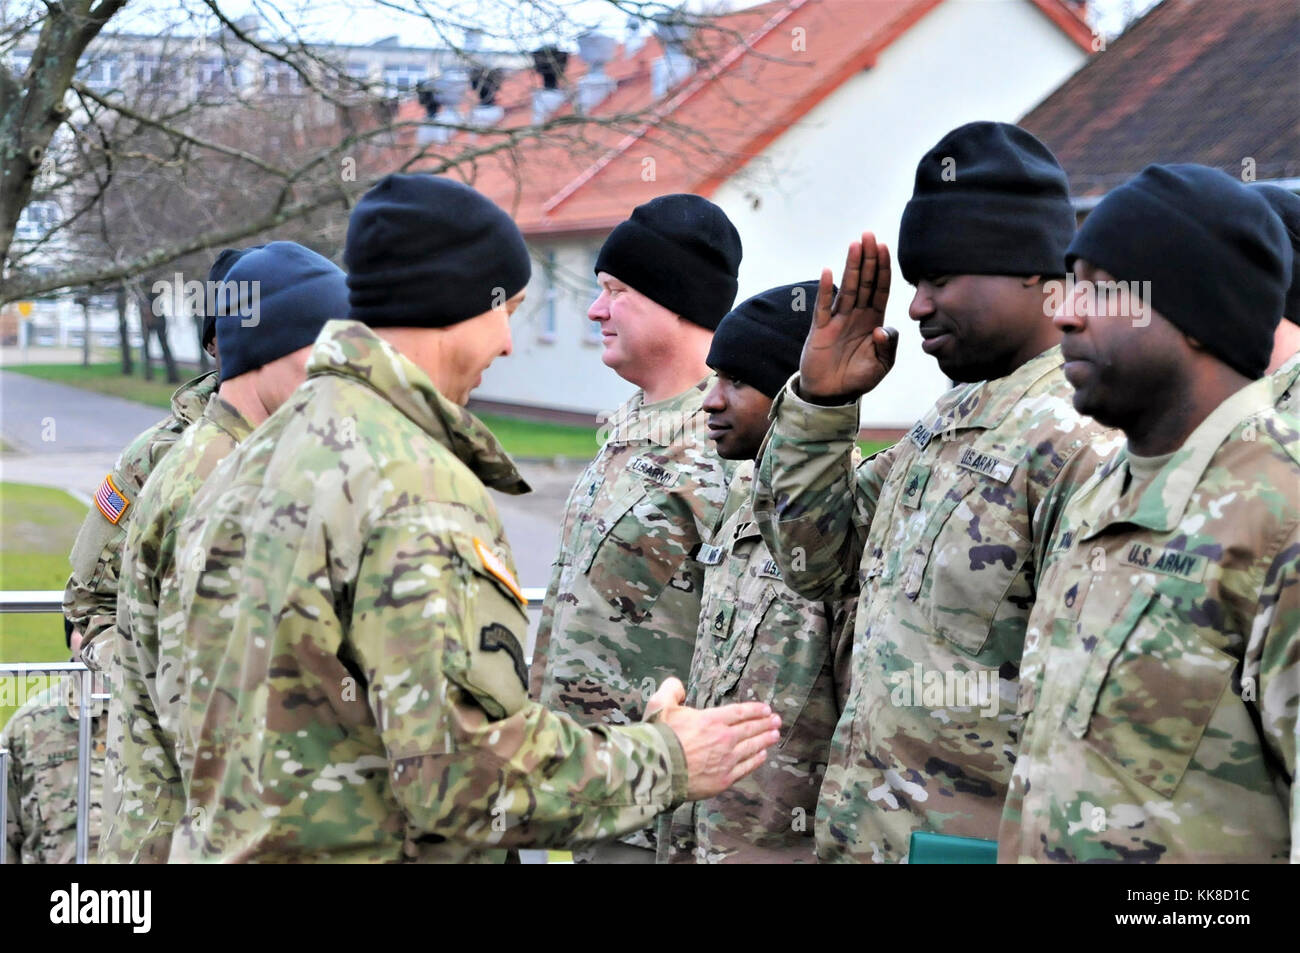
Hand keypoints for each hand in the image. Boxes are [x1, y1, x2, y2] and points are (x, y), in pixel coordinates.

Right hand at [646, 677, 780, 800]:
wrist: (659, 771)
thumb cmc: (660, 738)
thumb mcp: (659, 705)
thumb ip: (670, 690)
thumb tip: (677, 685)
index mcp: (711, 720)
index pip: (739, 712)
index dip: (754, 710)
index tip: (766, 708)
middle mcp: (724, 738)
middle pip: (749, 729)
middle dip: (765, 723)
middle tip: (777, 720)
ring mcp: (726, 760)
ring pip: (751, 748)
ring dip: (765, 740)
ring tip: (775, 735)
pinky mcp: (724, 779)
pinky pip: (746, 768)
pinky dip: (756, 760)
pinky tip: (762, 756)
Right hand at [799, 231, 897, 402]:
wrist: (832, 395)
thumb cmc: (858, 378)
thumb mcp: (881, 366)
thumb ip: (888, 346)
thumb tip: (881, 328)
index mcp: (874, 321)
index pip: (881, 289)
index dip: (884, 269)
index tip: (885, 248)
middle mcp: (857, 315)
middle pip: (864, 281)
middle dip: (868, 259)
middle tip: (869, 235)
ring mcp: (838, 320)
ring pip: (846, 288)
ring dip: (851, 266)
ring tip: (855, 244)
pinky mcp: (820, 329)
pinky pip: (823, 307)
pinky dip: (825, 290)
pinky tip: (828, 272)